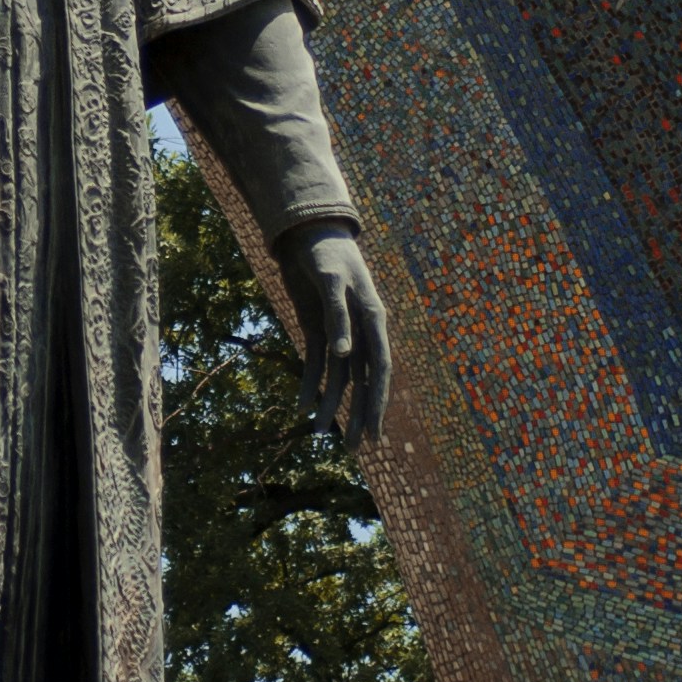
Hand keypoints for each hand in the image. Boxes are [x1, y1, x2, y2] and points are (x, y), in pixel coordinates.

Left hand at [275, 222, 391, 444]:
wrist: (306, 232)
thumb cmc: (324, 252)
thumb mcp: (330, 279)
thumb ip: (338, 315)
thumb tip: (344, 355)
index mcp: (373, 320)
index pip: (379, 369)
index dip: (377, 402)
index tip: (374, 433)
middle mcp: (359, 331)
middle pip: (361, 381)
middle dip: (358, 414)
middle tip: (354, 448)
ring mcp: (338, 331)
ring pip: (338, 377)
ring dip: (331, 405)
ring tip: (319, 434)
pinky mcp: (317, 329)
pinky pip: (315, 363)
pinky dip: (310, 384)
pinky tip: (302, 406)